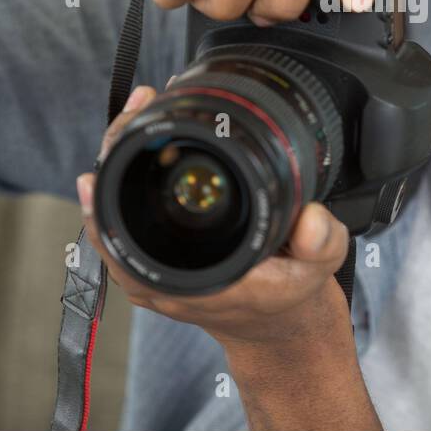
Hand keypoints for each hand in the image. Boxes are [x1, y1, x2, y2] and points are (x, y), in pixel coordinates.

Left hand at [75, 85, 353, 348]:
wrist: (279, 324)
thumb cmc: (291, 295)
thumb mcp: (319, 268)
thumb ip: (320, 243)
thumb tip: (310, 219)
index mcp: (192, 282)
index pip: (130, 244)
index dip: (110, 203)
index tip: (109, 159)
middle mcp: (163, 278)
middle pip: (113, 216)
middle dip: (118, 155)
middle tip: (138, 106)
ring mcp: (154, 267)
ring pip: (116, 209)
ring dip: (122, 159)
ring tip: (141, 108)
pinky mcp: (157, 253)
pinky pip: (128, 211)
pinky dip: (130, 172)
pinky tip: (142, 133)